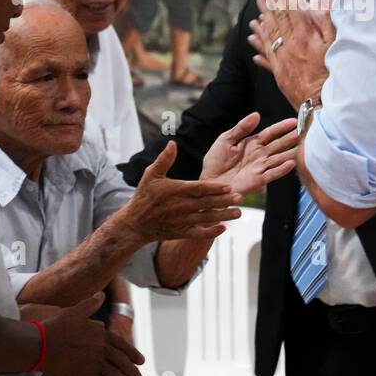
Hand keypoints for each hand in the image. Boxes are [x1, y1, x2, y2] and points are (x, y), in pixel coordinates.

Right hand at [41, 293, 145, 375]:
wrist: (41, 343)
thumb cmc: (55, 327)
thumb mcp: (75, 311)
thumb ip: (90, 304)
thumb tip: (101, 294)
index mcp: (101, 334)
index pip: (121, 345)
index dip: (132, 354)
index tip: (141, 361)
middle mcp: (101, 348)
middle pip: (122, 362)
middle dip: (132, 372)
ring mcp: (94, 362)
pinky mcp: (84, 375)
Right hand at [124, 141, 243, 242]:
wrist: (134, 223)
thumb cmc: (144, 196)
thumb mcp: (151, 174)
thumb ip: (164, 159)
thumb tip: (173, 143)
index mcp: (175, 191)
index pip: (198, 188)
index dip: (214, 188)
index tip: (229, 186)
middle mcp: (180, 206)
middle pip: (206, 203)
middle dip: (224, 201)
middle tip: (241, 197)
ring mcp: (181, 221)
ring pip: (206, 218)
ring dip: (223, 216)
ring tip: (238, 213)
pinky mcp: (180, 232)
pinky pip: (198, 233)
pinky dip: (210, 232)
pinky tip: (223, 228)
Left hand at [201, 111, 298, 193]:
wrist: (208, 182)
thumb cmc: (216, 161)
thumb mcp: (226, 139)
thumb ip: (241, 128)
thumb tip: (256, 115)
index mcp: (253, 143)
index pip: (271, 133)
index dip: (282, 127)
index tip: (294, 121)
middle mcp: (260, 155)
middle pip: (280, 144)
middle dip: (292, 138)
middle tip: (306, 131)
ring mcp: (260, 167)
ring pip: (280, 158)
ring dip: (292, 152)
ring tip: (305, 146)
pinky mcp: (258, 180)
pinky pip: (272, 174)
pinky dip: (282, 169)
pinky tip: (291, 164)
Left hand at [248, 0, 333, 108]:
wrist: (322, 106)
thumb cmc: (334, 75)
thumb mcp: (336, 45)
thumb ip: (327, 21)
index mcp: (304, 36)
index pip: (290, 7)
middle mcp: (289, 45)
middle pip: (276, 18)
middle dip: (269, 0)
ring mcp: (282, 60)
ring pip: (268, 35)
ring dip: (261, 19)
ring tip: (256, 9)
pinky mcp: (280, 74)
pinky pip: (265, 55)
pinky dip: (258, 45)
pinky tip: (252, 39)